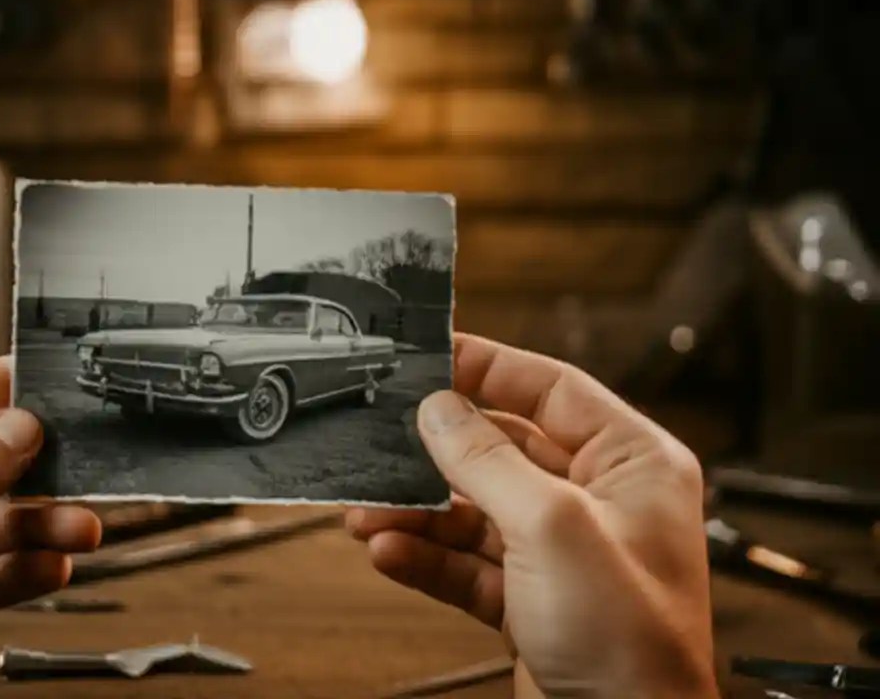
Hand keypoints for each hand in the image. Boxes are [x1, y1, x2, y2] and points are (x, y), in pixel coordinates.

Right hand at [346, 334, 717, 698]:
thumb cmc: (633, 647)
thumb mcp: (552, 529)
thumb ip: (488, 461)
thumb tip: (439, 408)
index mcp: (633, 464)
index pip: (552, 388)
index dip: (488, 367)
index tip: (431, 355)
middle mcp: (598, 501)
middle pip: (501, 449)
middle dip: (436, 452)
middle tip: (382, 437)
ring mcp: (562, 551)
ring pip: (473, 509)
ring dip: (418, 511)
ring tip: (369, 513)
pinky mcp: (530, 598)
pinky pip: (465, 561)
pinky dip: (425, 557)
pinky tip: (389, 553)